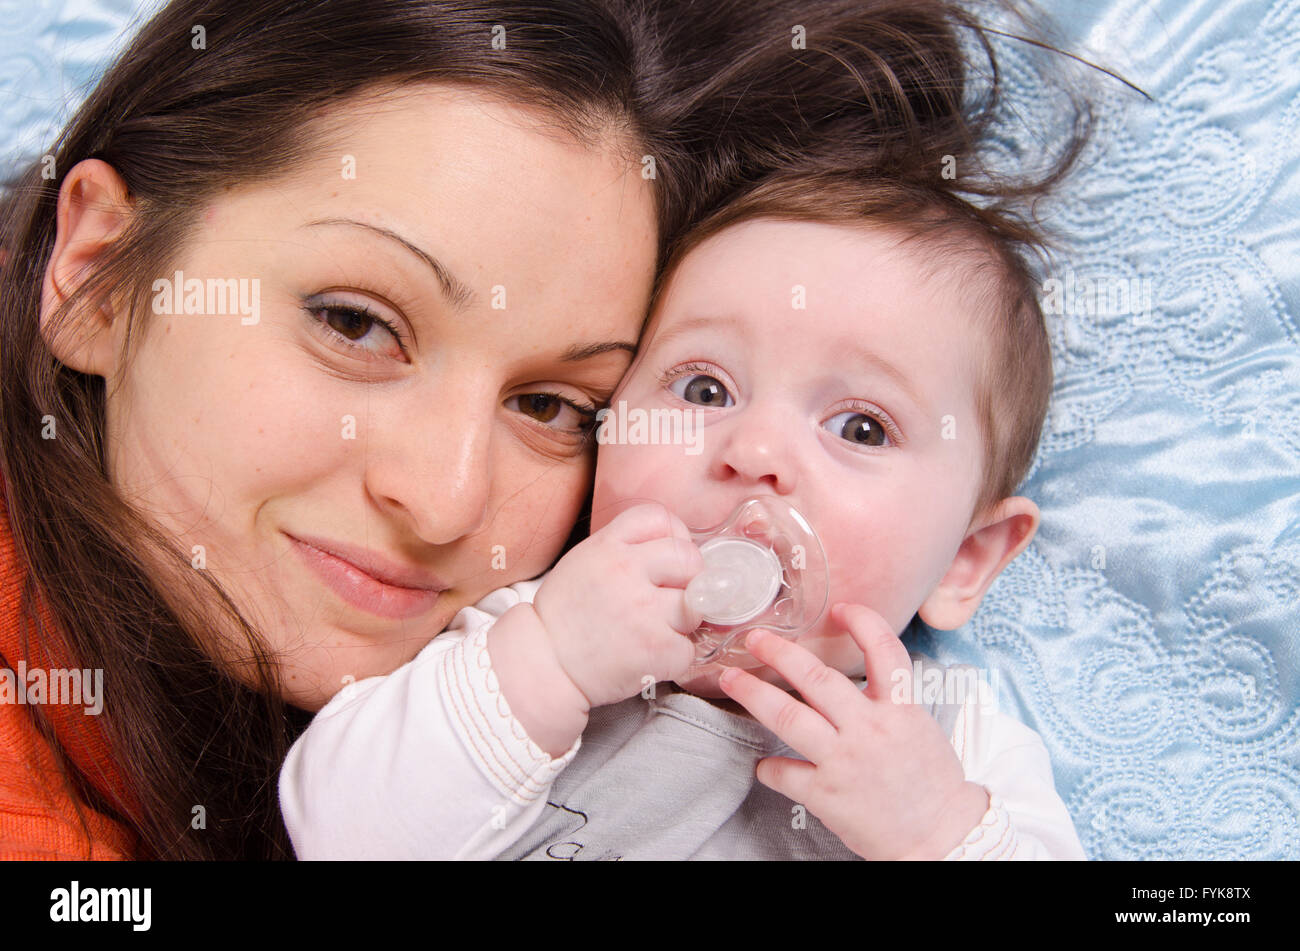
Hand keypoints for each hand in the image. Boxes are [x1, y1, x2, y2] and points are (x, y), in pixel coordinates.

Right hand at [531, 503, 702, 709]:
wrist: (542, 667)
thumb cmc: (564, 618)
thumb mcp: (583, 563)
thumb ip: (624, 550)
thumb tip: (674, 552)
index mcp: (608, 547)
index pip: (660, 519)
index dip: (673, 538)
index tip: (668, 561)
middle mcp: (626, 571)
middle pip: (689, 558)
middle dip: (688, 580)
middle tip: (669, 600)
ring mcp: (643, 610)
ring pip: (695, 605)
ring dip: (682, 623)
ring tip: (655, 632)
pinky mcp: (656, 648)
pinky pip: (689, 648)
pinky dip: (675, 658)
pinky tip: (650, 658)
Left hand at [717, 603, 989, 859]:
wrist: (942, 837)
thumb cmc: (930, 781)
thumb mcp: (918, 726)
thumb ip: (887, 697)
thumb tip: (850, 672)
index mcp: (901, 710)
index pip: (884, 652)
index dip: (863, 623)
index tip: (840, 608)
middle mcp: (870, 730)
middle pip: (817, 678)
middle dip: (780, 652)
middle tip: (754, 637)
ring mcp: (845, 762)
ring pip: (788, 716)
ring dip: (753, 693)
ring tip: (731, 679)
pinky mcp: (826, 795)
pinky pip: (783, 772)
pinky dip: (768, 768)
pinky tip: (764, 766)